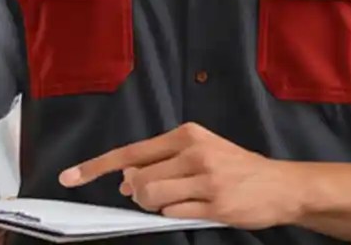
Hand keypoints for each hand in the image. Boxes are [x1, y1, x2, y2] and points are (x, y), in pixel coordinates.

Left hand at [57, 122, 305, 229]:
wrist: (280, 185)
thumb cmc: (235, 167)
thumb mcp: (199, 152)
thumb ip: (162, 162)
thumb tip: (126, 179)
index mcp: (186, 135)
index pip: (131, 151)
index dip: (96, 166)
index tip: (70, 176)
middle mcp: (194, 152)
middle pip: (139, 180)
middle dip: (139, 194)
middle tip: (158, 196)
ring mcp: (206, 179)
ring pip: (153, 198)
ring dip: (155, 206)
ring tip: (176, 201)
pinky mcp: (216, 204)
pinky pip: (175, 215)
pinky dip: (176, 215)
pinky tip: (194, 208)